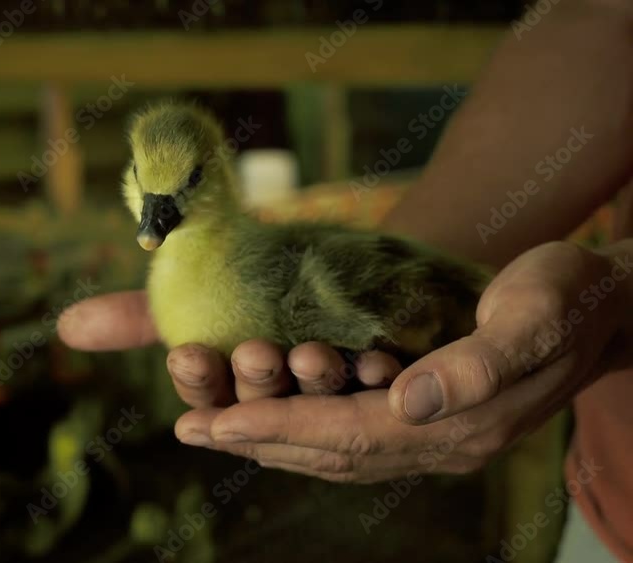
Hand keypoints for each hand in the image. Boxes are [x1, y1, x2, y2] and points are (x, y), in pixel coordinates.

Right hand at [57, 290, 366, 406]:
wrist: (346, 275)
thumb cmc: (261, 294)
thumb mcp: (201, 296)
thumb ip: (142, 317)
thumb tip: (66, 326)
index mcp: (234, 395)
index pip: (210, 403)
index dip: (200, 383)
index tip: (188, 354)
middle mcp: (283, 410)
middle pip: (265, 410)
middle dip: (256, 385)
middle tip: (254, 352)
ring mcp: (337, 409)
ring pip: (324, 411)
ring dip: (313, 387)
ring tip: (308, 354)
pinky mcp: (389, 399)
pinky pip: (387, 399)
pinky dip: (379, 379)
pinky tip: (375, 358)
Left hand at [170, 241, 632, 481]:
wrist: (601, 305)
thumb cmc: (568, 297)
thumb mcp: (536, 314)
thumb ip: (479, 364)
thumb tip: (409, 400)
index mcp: (458, 423)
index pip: (349, 434)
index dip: (278, 427)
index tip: (215, 422)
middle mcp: (439, 441)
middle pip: (331, 450)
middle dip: (256, 439)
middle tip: (189, 427)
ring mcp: (434, 436)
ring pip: (336, 450)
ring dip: (271, 440)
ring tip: (212, 427)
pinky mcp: (429, 419)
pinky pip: (353, 436)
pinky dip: (304, 431)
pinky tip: (272, 419)